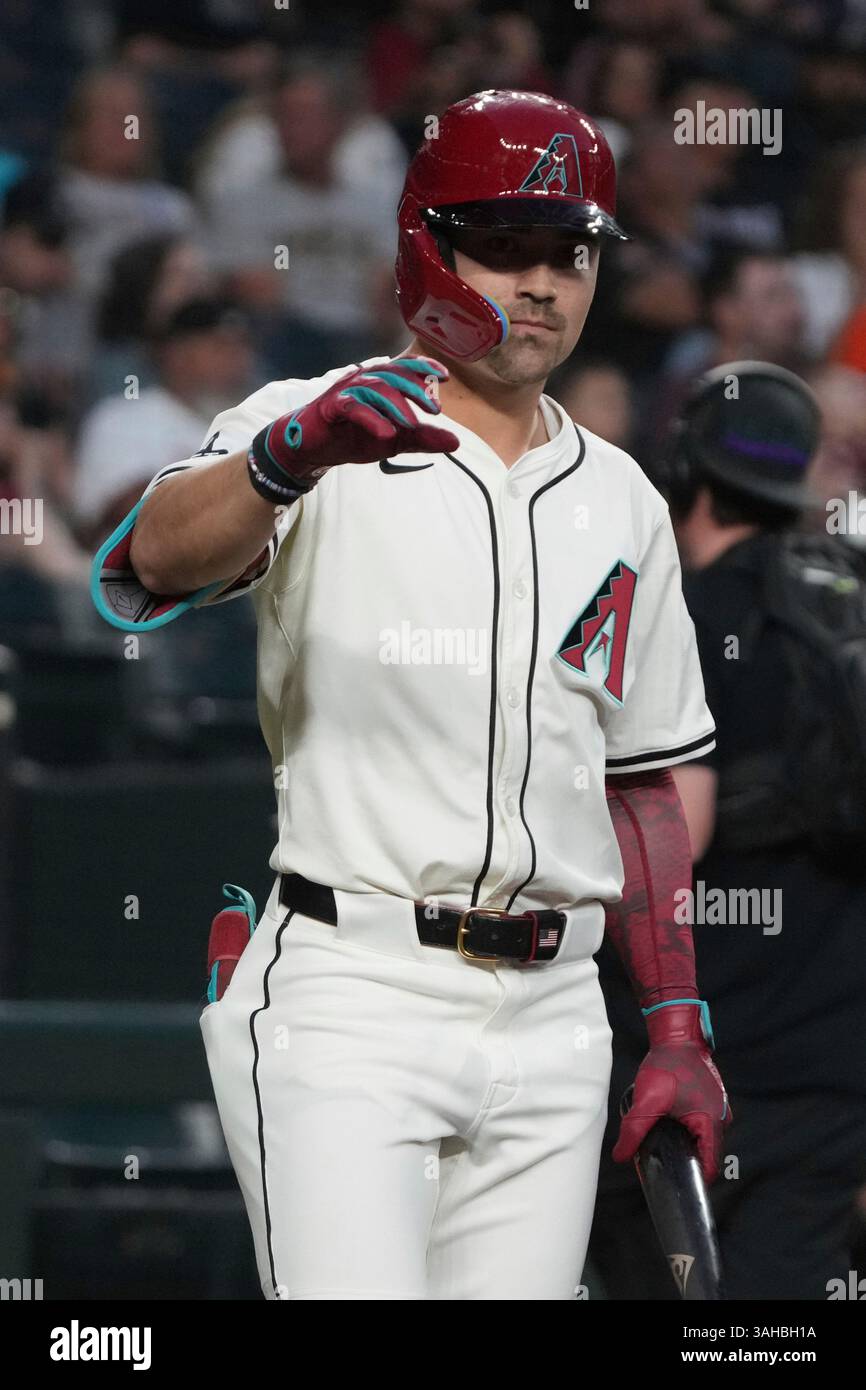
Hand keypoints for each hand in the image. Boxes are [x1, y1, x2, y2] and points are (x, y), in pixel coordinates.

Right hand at [253, 355, 459, 492]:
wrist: (311, 448)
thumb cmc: (351, 436)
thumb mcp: (394, 440)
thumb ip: (422, 439)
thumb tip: (456, 442)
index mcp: (378, 382)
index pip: (404, 367)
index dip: (424, 368)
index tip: (445, 377)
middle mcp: (363, 380)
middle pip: (393, 375)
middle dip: (416, 389)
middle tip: (435, 410)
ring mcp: (345, 391)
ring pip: (375, 388)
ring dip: (397, 404)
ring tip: (413, 424)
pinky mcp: (330, 407)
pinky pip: (352, 407)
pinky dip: (370, 418)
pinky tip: (386, 433)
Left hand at [612, 1001, 731, 1184]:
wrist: (678, 1037)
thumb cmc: (667, 1065)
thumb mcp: (646, 1100)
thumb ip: (634, 1131)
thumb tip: (620, 1157)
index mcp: (712, 1124)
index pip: (709, 1168)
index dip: (692, 1179)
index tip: (672, 1183)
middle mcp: (721, 1120)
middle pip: (706, 1156)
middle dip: (685, 1162)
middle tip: (660, 1163)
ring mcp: (719, 1111)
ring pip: (703, 1141)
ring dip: (686, 1146)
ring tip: (662, 1145)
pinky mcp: (712, 1104)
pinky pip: (702, 1127)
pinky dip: (688, 1132)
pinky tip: (669, 1128)